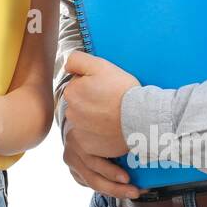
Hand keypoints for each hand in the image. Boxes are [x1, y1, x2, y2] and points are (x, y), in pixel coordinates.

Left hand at [61, 50, 142, 198]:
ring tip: (113, 117)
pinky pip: (91, 138)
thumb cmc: (122, 91)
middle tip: (111, 102)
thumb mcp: (100, 65)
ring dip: (95, 118)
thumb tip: (66, 66)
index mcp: (71, 92)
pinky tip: (111, 129)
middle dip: (92, 102)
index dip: (93, 84)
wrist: (140, 118)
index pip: (78, 85)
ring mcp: (78, 130)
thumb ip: (77, 60)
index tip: (106, 88)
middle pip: (80, 104)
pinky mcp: (88, 146)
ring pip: (85, 121)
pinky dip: (99, 134)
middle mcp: (70, 112)